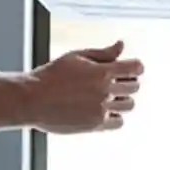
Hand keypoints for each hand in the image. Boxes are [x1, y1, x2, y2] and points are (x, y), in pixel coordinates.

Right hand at [26, 41, 141, 132]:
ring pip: (129, 105)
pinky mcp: (94, 125)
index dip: (135, 67)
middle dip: (127, 82)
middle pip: (135, 86)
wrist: (32, 100)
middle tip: (113, 82)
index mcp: (103, 71)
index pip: (136, 68)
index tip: (128, 68)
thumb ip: (103, 53)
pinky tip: (102, 110)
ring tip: (106, 97)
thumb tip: (121, 45)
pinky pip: (119, 122)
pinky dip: (115, 116)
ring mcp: (101, 109)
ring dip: (122, 100)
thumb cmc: (52, 75)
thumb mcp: (77, 56)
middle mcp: (105, 91)